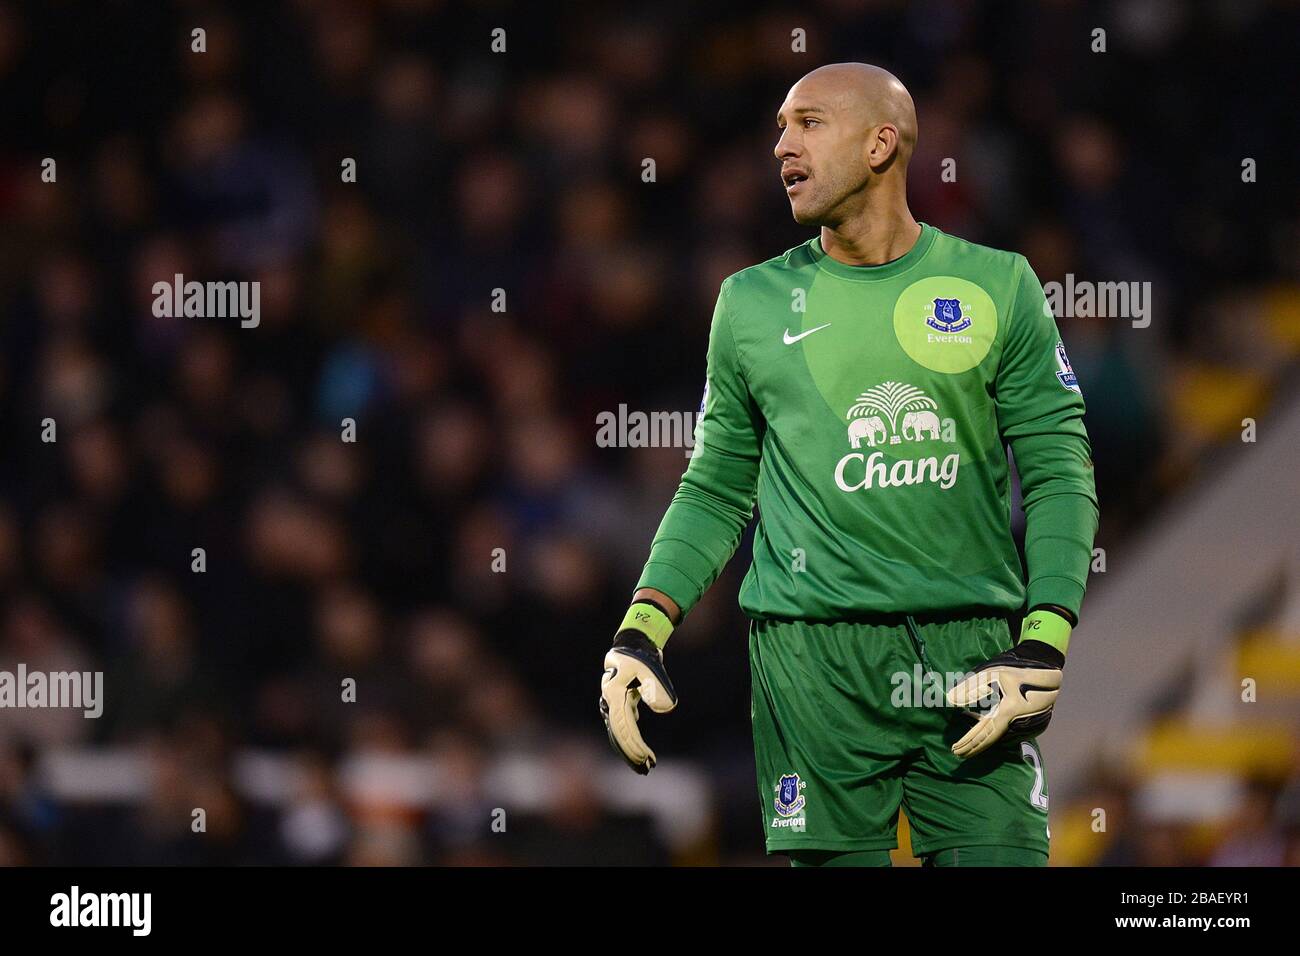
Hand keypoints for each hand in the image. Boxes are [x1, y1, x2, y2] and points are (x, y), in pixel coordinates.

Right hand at [599, 631, 677, 773]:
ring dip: (630, 749)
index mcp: (614, 695)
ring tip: (646, 764)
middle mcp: (610, 702)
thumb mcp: (651, 668)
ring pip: (619, 733)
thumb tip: (665, 708)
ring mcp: (613, 703)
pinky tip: (640, 748)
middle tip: (647, 768)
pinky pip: (623, 726)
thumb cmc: (642, 654)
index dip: (634, 745)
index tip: (647, 758)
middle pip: (619, 734)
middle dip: (631, 753)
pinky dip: (631, 739)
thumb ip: (657, 687)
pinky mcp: (621, 703)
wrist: (633, 642)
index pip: (624, 728)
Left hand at [946, 638, 1062, 758]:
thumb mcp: (990, 674)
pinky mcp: (1036, 723)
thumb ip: (969, 688)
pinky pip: (1012, 731)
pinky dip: (998, 732)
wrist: (1047, 666)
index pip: (983, 734)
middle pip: (992, 739)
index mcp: (1007, 712)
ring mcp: (1029, 725)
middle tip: (960, 754)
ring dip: (985, 740)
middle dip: (974, 747)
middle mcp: (1019, 723)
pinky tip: (989, 730)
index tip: (955, 750)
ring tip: (970, 743)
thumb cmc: (1016, 668)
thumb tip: (950, 699)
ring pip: (1002, 736)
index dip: (968, 744)